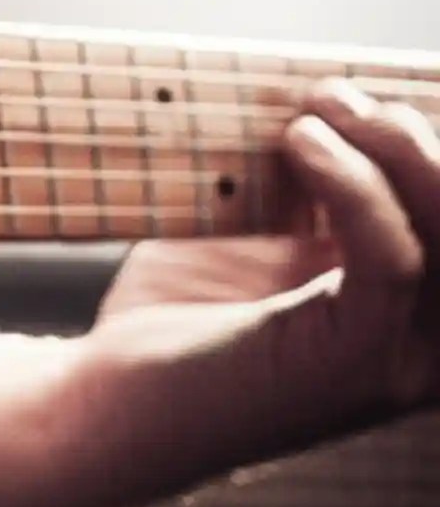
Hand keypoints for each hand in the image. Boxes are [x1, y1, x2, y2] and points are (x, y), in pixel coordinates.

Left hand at [95, 78, 439, 439]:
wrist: (99, 411)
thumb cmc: (163, 327)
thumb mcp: (247, 248)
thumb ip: (300, 203)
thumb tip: (324, 117)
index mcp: (396, 317)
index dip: (426, 153)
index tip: (356, 97)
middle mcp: (413, 346)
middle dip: (420, 142)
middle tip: (336, 95)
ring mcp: (390, 363)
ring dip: (396, 151)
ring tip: (320, 109)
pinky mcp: (347, 365)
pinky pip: (391, 260)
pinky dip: (356, 187)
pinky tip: (300, 142)